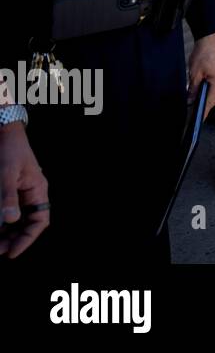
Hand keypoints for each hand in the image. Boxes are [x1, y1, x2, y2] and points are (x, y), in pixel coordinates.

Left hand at [0, 124, 49, 257]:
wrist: (3, 132)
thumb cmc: (8, 149)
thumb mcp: (6, 173)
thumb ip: (7, 196)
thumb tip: (11, 220)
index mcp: (37, 190)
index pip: (39, 221)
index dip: (27, 239)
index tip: (12, 252)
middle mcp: (31, 194)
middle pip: (27, 224)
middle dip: (13, 239)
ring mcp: (19, 193)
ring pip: (16, 220)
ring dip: (5, 233)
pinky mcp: (8, 191)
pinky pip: (7, 211)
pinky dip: (1, 221)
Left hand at [188, 34, 214, 120]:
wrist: (210, 37)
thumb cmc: (203, 53)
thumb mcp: (194, 73)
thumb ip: (193, 88)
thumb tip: (191, 99)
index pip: (211, 101)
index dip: (205, 111)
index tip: (200, 118)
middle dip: (208, 105)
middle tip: (198, 111)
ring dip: (210, 96)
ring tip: (200, 100)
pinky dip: (213, 88)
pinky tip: (206, 88)